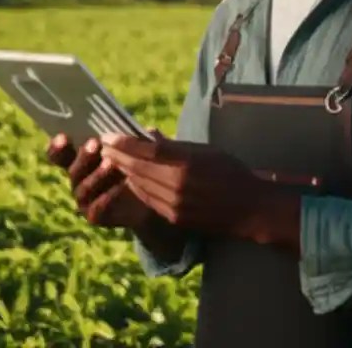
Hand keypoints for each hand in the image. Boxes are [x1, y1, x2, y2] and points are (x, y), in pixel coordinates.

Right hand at [45, 133, 151, 230]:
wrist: (154, 200)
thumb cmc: (142, 165)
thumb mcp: (141, 149)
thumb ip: (137, 139)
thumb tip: (143, 131)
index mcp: (83, 160)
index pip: (61, 154)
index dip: (57, 147)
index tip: (63, 136)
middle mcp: (79, 180)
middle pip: (72, 169)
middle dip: (83, 156)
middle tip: (95, 144)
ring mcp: (85, 200)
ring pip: (82, 188)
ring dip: (96, 175)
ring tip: (111, 163)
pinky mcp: (95, 216)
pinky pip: (96, 207)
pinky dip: (107, 196)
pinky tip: (121, 185)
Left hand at [99, 132, 300, 253]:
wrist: (248, 209)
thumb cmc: (231, 172)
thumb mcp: (207, 151)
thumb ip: (176, 145)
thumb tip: (149, 133)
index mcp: (188, 163)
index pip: (147, 151)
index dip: (125, 143)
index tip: (109, 135)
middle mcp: (177, 185)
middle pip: (138, 168)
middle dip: (118, 156)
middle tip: (103, 146)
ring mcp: (174, 204)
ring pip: (139, 185)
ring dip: (124, 172)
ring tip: (112, 160)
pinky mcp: (173, 217)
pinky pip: (148, 199)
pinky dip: (136, 187)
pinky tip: (130, 178)